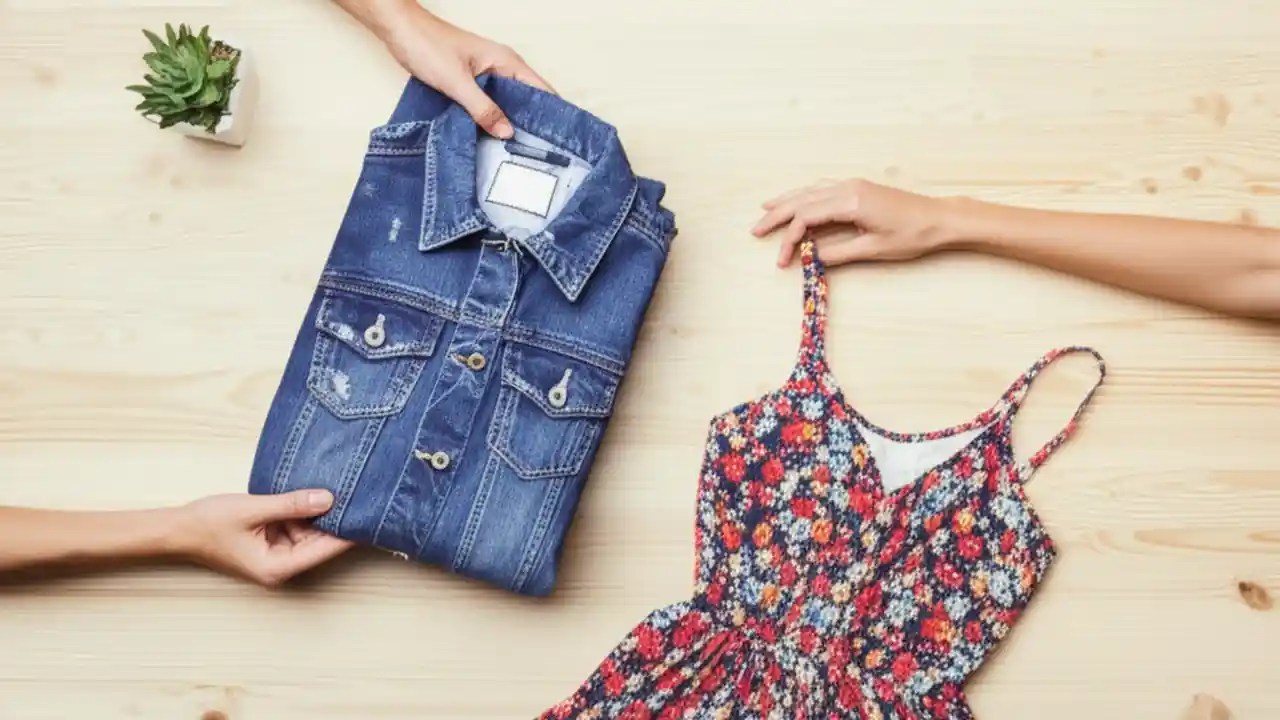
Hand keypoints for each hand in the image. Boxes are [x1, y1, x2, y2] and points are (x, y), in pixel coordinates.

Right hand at [174, 491, 352, 586]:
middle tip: (357, 491)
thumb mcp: (254, 508)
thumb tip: (329, 499)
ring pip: (310, 533)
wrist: (178, 529)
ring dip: (317, 513)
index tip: (369, 514)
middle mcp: (281, 567)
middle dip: (334, 518)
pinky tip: (310, 493)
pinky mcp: (271, 544)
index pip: (324, 549)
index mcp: (278, 567)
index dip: (348, 531)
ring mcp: (276, 556)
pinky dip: (302, 513)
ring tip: (335, 486)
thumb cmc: (209, 524)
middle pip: (320, 542)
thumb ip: (292, 504)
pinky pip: (296, 528)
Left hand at [375, 1, 553, 137]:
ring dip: (509, 123)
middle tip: (536, 155)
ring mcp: (486, 75)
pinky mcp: (471, 83)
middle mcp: (500, 68)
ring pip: (506, 104)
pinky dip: (491, 119)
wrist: (399, 29)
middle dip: (531, 124)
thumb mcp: (457, 82)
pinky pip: (488, 104)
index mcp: (506, 62)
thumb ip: (483, 108)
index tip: (556, 140)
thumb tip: (507, 132)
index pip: (540, 89)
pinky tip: (489, 137)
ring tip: (516, 152)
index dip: (551, 113)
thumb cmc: (427, 45)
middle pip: (526, 100)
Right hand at [752, 179, 955, 267]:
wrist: (939, 218)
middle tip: (755, 230)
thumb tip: (810, 257)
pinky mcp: (858, 188)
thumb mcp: (873, 250)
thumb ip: (837, 252)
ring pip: (809, 190)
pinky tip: (796, 200)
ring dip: (786, 201)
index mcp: (850, 202)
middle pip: (801, 200)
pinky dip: (804, 195)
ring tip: (765, 209)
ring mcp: (852, 185)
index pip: (806, 218)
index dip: (789, 239)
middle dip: (777, 215)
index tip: (783, 261)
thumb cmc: (911, 235)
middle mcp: (847, 188)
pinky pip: (822, 188)